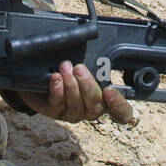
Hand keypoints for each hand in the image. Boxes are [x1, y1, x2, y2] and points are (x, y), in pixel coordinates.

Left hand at [21, 61, 135, 125]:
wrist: (43, 77)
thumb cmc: (70, 69)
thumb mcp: (87, 65)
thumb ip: (97, 64)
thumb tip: (101, 50)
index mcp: (104, 100)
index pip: (121, 112)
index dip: (119, 105)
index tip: (109, 90)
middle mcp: (90, 110)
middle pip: (96, 105)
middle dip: (87, 85)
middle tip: (79, 68)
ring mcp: (73, 114)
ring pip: (76, 105)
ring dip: (70, 84)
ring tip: (65, 67)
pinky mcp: (55, 113)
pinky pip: (57, 105)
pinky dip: (57, 90)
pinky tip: (55, 78)